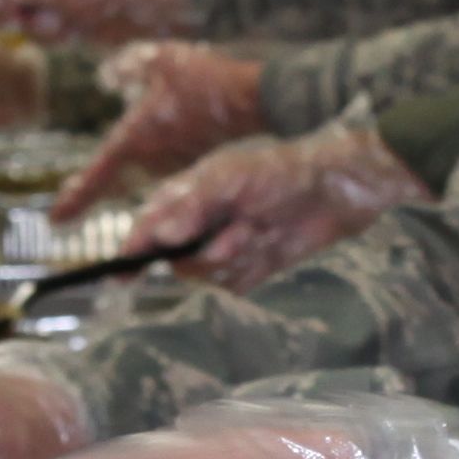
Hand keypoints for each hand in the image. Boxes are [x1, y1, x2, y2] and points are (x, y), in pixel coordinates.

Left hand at [51, 41, 268, 217]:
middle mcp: (152, 161)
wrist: (252, 100)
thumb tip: (105, 75)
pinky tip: (151, 161)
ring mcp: (174, 166)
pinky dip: (153, 175)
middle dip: (93, 200)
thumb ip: (128, 66)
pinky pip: (166, 179)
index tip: (56, 220)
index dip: (75, 198)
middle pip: (116, 188)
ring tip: (102, 193)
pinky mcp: (194, 164)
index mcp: (137, 138)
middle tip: (67, 214)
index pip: (97, 175)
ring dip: (124, 191)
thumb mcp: (160, 60)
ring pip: (141, 185)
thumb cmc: (204, 80)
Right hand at [134, 119, 427, 286]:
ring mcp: (225, 249)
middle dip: (201, 252)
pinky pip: (233, 285)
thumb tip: (158, 234)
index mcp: (189, 196)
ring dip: (230, 259)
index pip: (150, 227)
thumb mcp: (229, 179)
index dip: (133, 250)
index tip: (123, 272)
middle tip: (235, 234)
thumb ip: (191, 206)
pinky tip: (268, 246)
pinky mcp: (250, 269)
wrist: (334, 192)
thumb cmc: (278, 173)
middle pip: (174, 258)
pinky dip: (248, 270)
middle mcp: (202, 225)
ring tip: (257, 233)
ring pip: (204, 275)